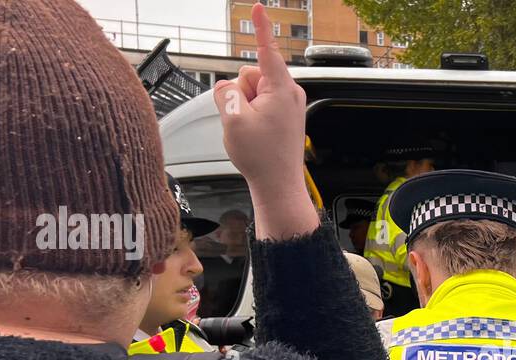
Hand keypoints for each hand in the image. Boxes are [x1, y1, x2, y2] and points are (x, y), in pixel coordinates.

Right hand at [213, 4, 315, 237]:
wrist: (278, 186)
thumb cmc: (262, 158)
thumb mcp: (233, 121)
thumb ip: (226, 94)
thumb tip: (227, 88)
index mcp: (281, 89)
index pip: (267, 51)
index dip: (260, 27)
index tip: (258, 7)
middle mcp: (289, 93)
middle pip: (250, 75)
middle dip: (240, 92)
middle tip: (245, 121)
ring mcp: (288, 105)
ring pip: (252, 91)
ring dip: (244, 107)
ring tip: (251, 131)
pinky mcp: (284, 115)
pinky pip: (258, 104)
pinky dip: (250, 115)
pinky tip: (255, 134)